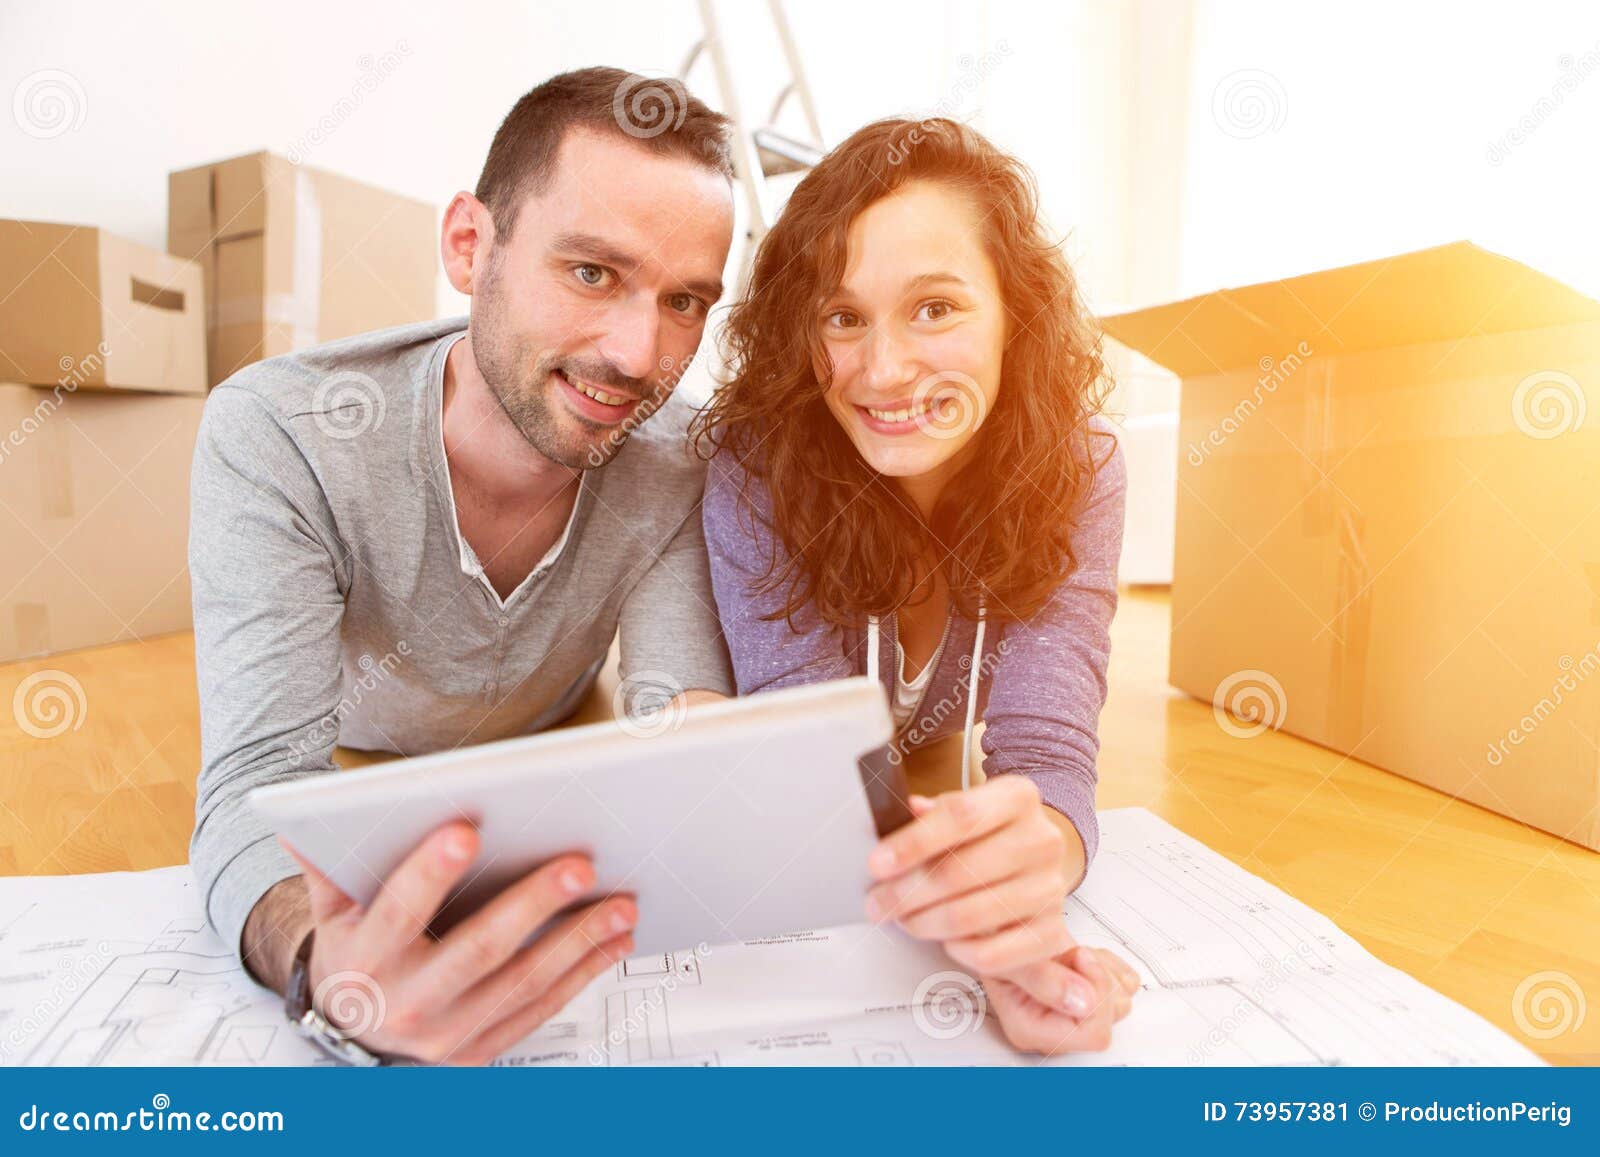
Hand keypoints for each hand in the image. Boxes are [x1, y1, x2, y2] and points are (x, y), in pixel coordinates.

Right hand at [279, 821, 634, 1065]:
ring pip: (524, 982)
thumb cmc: (355, 957)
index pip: (399, 910)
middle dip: (534, 905)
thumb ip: (328, 866)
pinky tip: (614, 941)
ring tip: (621, 903)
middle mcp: (409, 1002)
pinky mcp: (484, 1050)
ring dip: (579, 941)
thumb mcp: (333, 914)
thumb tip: (301, 819)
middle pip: (479, 949)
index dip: (429, 872)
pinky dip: (584, 974)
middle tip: (580, 865)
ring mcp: (450, 1034)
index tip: (465, 830)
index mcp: (367, 959)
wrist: (357, 1035)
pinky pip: (542, 1008)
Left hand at [865, 777, 1071, 980]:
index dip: (912, 842)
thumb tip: (896, 815)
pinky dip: (957, 951)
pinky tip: (944, 939)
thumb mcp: (963, 808)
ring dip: (923, 923)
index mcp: (1017, 797)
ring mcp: (1050, 887)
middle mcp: (1041, 840)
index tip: (877, 864)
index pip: (961, 815)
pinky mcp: (1049, 931)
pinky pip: (992, 954)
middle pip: (959, 871)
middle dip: (905, 892)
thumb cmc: (989, 834)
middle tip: (877, 903)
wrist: (1036, 860)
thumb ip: (930, 814)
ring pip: (969, 915)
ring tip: (903, 919)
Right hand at [987, 945, 1138, 1054]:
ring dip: (1102, 968)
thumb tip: (1084, 1003)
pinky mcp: (1089, 1002)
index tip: (1077, 957)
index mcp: (1029, 1030)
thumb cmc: (998, 936)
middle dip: (1097, 978)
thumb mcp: (1011, 951)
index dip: (1094, 990)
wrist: (1002, 922)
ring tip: (1071, 954)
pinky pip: (1126, 986)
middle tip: (1070, 955)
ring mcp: (1073, 1018)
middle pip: (1109, 1018)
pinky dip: (1111, 963)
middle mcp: (1052, 1031)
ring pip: (1120, 1002)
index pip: (1093, 1033)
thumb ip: (1042, 978)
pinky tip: (1084, 957)